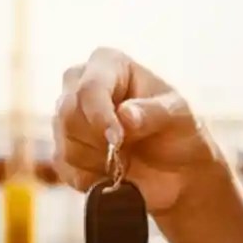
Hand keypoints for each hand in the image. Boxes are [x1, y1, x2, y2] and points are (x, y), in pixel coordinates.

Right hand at [54, 48, 224, 211]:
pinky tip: (110, 174)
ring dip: (97, 161)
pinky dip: (89, 178)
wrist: (177, 171)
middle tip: (125, 152)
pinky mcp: (64, 149)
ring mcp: (68, 118)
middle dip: (98, 141)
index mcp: (108, 64)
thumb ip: (153, 113)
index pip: (89, 87)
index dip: (99, 116)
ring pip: (64, 143)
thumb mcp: (179, 117)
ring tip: (123, 161)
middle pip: (67, 114)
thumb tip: (125, 115)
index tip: (117, 139)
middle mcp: (80, 84)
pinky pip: (64, 168)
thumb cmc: (179, 132)